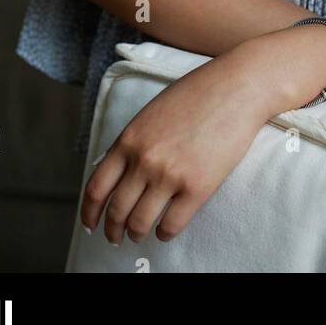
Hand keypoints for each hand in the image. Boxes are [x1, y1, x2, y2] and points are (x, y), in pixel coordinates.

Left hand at [81, 46, 276, 245]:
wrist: (236, 88)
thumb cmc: (197, 94)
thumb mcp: (152, 112)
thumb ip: (134, 141)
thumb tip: (121, 171)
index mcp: (129, 139)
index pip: (96, 187)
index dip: (89, 212)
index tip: (90, 223)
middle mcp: (144, 160)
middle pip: (116, 210)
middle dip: (113, 229)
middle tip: (115, 236)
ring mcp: (170, 175)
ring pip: (140, 223)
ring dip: (136, 234)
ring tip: (139, 234)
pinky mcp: (197, 188)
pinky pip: (171, 225)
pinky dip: (163, 234)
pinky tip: (164, 230)